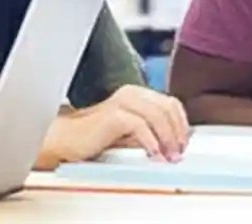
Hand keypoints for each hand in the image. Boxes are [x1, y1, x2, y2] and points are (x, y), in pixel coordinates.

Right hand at [44, 86, 189, 164]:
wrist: (67, 139)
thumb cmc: (96, 137)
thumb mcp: (130, 133)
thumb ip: (150, 131)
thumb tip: (174, 143)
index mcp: (137, 94)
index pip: (171, 103)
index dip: (181, 124)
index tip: (183, 144)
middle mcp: (132, 93)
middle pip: (168, 107)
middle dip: (178, 132)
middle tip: (178, 153)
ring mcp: (122, 102)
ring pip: (158, 115)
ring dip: (168, 138)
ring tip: (169, 157)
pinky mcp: (114, 115)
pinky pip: (141, 126)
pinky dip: (151, 142)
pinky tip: (153, 155)